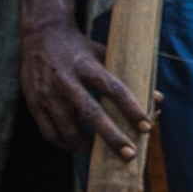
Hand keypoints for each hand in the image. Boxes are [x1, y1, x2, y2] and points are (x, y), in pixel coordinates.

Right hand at [19, 23, 150, 158]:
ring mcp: (47, 93)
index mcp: (87, 65)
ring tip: (101, 156)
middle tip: (129, 154)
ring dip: (86, 146)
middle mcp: (66, 80)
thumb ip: (129, 75)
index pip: (113, 89)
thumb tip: (159, 99)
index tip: (147, 126)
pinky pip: (49, 132)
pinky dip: (64, 144)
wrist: (41, 35)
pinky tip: (77, 149)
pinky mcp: (33, 103)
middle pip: (91, 113)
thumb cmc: (80, 48)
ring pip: (67, 129)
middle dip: (111, 137)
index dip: (131, 109)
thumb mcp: (105, 53)